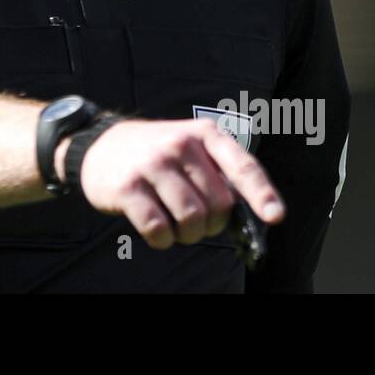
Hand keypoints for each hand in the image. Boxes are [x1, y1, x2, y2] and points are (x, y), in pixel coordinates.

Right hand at [69, 117, 285, 249]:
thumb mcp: (190, 148)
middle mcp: (179, 145)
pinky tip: (157, 231)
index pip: (242, 166)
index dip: (262, 193)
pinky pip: (159, 229)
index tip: (275, 216)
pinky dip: (163, 240)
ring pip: (191, 219)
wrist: (99, 147)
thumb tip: (252, 211)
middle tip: (197, 222)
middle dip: (214, 223)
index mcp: (204, 134)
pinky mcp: (128, 187)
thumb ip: (220, 172)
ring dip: (188, 235)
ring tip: (176, 227)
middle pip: (219, 204)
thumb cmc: (157, 155)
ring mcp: (153, 165)